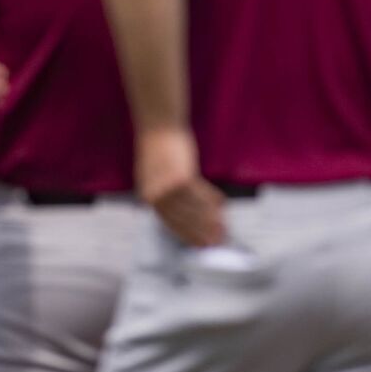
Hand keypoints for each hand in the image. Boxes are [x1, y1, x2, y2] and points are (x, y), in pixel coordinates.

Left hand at [134, 127, 225, 246]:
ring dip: (210, 219)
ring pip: (193, 208)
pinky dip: (211, 199)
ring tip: (223, 226)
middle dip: (201, 231)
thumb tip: (184, 215)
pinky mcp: (182, 176)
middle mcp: (156, 194)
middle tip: (217, 241)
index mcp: (147, 196)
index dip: (187, 234)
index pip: (169, 223)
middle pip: (183, 219)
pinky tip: (222, 204)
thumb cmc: (157, 149)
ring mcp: (168, 186)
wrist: (158, 127)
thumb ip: (164, 195)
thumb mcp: (154, 175)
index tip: (200, 244)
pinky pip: (200, 193)